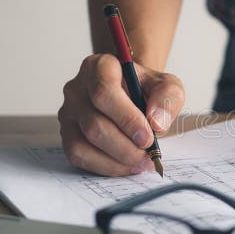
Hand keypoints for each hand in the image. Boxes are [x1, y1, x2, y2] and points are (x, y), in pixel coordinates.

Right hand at [58, 54, 184, 175]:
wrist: (133, 95)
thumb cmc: (146, 89)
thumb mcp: (167, 85)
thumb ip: (167, 98)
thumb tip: (156, 123)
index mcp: (99, 67)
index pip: (104, 92)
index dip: (127, 119)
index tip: (148, 137)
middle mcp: (77, 88)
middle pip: (94, 123)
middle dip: (124, 146)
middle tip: (148, 156)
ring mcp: (68, 112)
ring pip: (83, 143)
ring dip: (116, 159)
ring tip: (141, 163)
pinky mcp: (67, 134)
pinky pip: (79, 156)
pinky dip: (105, 166)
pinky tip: (126, 166)